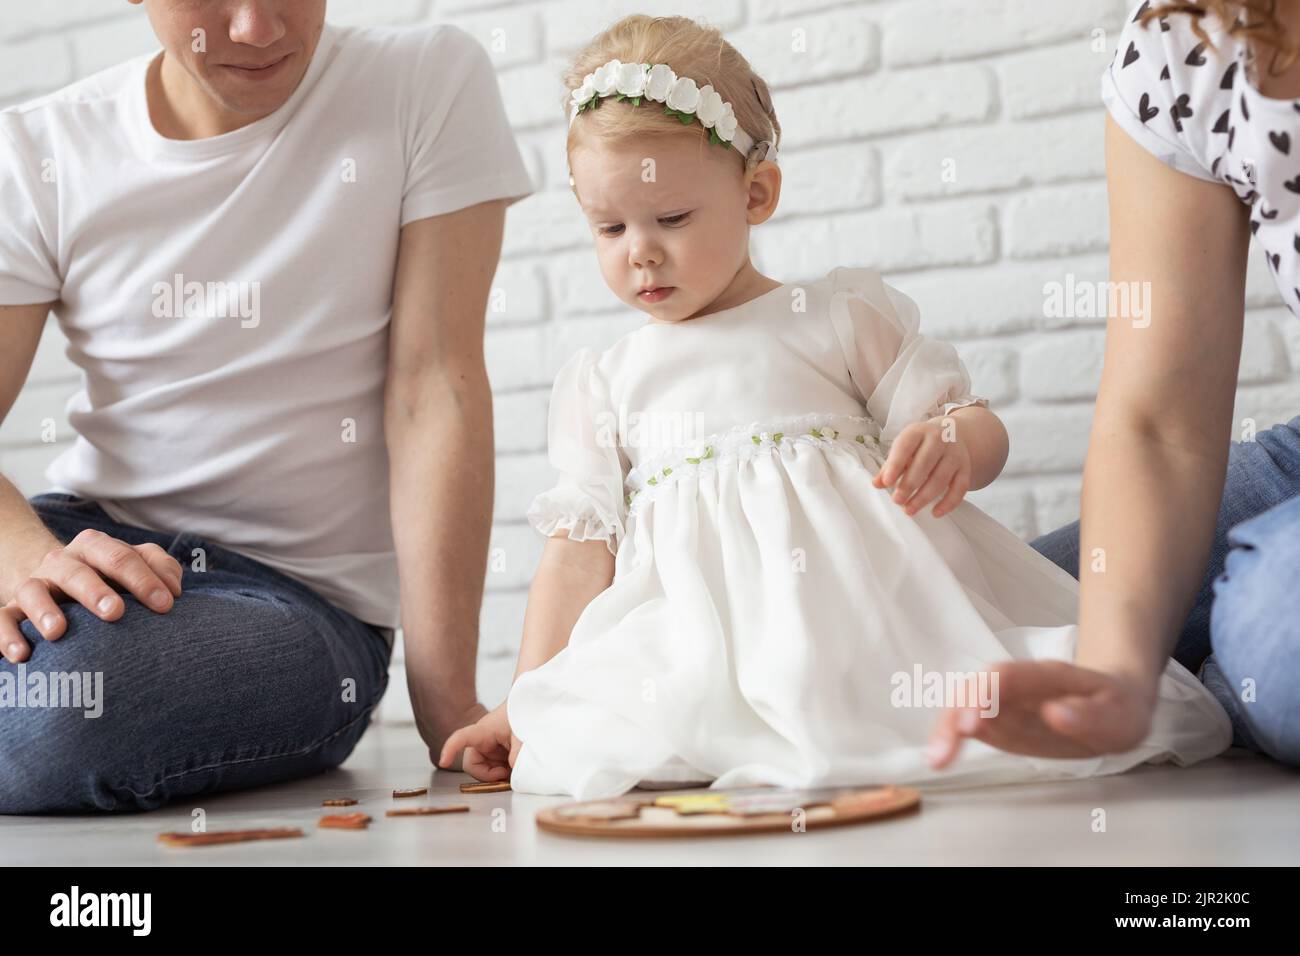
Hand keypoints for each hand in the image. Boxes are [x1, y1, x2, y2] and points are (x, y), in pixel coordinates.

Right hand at [0, 529, 183, 662]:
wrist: (52, 579)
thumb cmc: (106, 576)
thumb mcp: (131, 564)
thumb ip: (159, 568)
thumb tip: (174, 590)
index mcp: (95, 547)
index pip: (121, 557)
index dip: (144, 580)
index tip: (166, 605)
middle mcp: (62, 562)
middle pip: (78, 571)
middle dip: (96, 591)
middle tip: (116, 613)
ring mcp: (34, 584)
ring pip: (33, 591)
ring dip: (45, 611)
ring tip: (58, 633)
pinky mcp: (12, 609)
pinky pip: (2, 619)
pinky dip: (7, 635)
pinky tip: (21, 655)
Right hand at [437, 702, 519, 782]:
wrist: (527, 709)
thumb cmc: (521, 713)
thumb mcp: (523, 733)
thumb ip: (518, 752)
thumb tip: (514, 771)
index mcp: (484, 730)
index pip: (461, 737)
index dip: (450, 749)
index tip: (443, 762)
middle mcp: (482, 740)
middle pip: (472, 764)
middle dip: (488, 775)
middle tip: (506, 775)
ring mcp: (487, 748)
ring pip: (483, 770)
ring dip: (497, 775)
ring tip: (514, 769)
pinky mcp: (495, 754)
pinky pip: (492, 769)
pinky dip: (502, 773)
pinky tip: (513, 768)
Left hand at [872, 417, 971, 517]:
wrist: (951, 433)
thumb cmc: (920, 444)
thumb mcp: (903, 447)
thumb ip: (889, 466)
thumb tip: (877, 484)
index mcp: (918, 432)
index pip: (906, 447)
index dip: (895, 465)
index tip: (887, 482)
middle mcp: (939, 440)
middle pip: (925, 464)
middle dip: (909, 485)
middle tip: (897, 500)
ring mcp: (955, 454)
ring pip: (941, 478)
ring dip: (924, 497)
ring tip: (909, 509)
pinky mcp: (965, 468)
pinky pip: (960, 488)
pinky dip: (948, 503)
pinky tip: (935, 513)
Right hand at [926, 660, 1157, 767]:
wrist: (1110, 702)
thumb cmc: (1115, 709)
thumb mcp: (1120, 717)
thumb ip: (1091, 717)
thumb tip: (1055, 714)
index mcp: (1048, 677)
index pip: (1010, 676)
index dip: (988, 694)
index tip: (974, 719)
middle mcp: (1018, 684)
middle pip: (977, 689)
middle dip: (959, 713)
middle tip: (946, 748)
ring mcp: (1004, 701)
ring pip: (966, 705)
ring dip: (947, 730)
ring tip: (937, 759)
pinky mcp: (997, 720)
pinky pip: (968, 724)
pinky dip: (951, 738)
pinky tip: (939, 758)